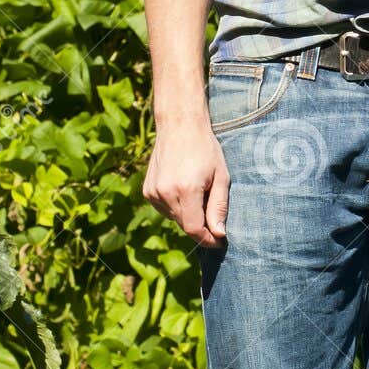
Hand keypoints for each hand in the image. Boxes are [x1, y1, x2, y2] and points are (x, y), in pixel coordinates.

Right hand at [142, 121, 229, 247]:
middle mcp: (165, 193)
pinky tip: (183, 187)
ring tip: (197, 190)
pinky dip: (176, 206)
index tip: (219, 242)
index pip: (194, 229)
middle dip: (201, 224)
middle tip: (212, 207)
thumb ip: (219, 207)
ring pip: (175, 218)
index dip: (207, 239)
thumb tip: (219, 234)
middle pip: (185, 225)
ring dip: (188, 213)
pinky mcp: (147, 191)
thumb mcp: (221, 176)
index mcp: (186, 190)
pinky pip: (165, 209)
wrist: (179, 126)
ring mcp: (153, 192)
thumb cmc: (206, 149)